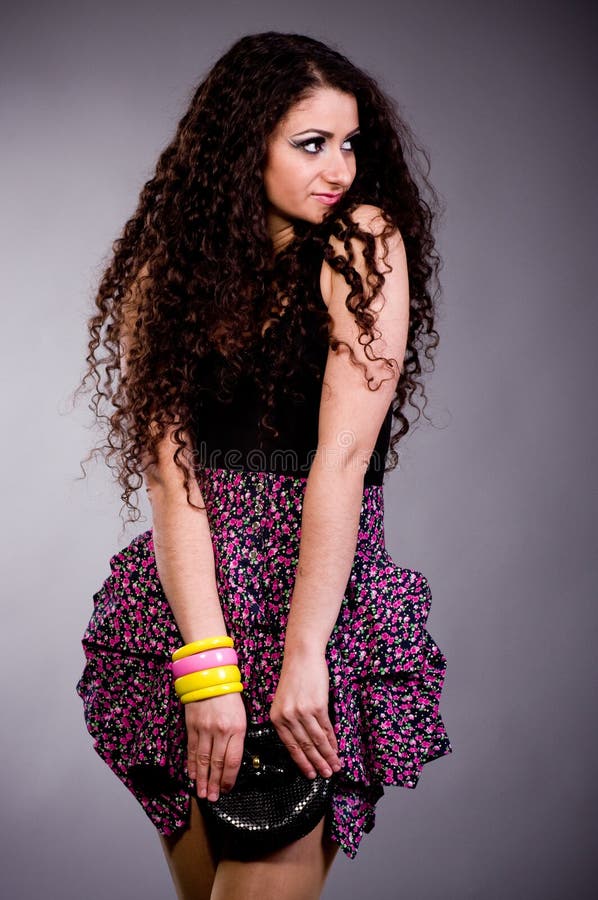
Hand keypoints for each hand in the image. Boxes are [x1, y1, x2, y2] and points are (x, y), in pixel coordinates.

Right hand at [184, 691, 245, 801]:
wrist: (210, 676)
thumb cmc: (229, 696)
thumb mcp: (241, 716)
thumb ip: (237, 737)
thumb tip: (233, 760)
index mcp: (237, 729)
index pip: (233, 761)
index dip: (229, 779)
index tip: (227, 790)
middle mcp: (220, 731)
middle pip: (217, 764)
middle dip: (214, 784)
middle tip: (212, 798)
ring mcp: (204, 729)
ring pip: (202, 760)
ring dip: (202, 779)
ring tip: (202, 793)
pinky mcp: (192, 726)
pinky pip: (191, 750)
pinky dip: (191, 765)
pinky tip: (192, 775)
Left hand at [269, 648, 341, 778]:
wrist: (302, 655)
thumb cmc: (295, 677)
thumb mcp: (285, 701)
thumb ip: (290, 721)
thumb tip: (305, 743)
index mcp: (276, 717)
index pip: (290, 746)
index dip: (302, 762)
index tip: (310, 774)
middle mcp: (287, 716)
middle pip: (304, 746)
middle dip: (316, 763)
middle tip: (326, 775)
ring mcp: (302, 711)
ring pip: (316, 740)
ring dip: (327, 755)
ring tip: (334, 766)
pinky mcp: (317, 705)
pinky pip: (326, 728)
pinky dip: (332, 741)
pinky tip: (336, 749)